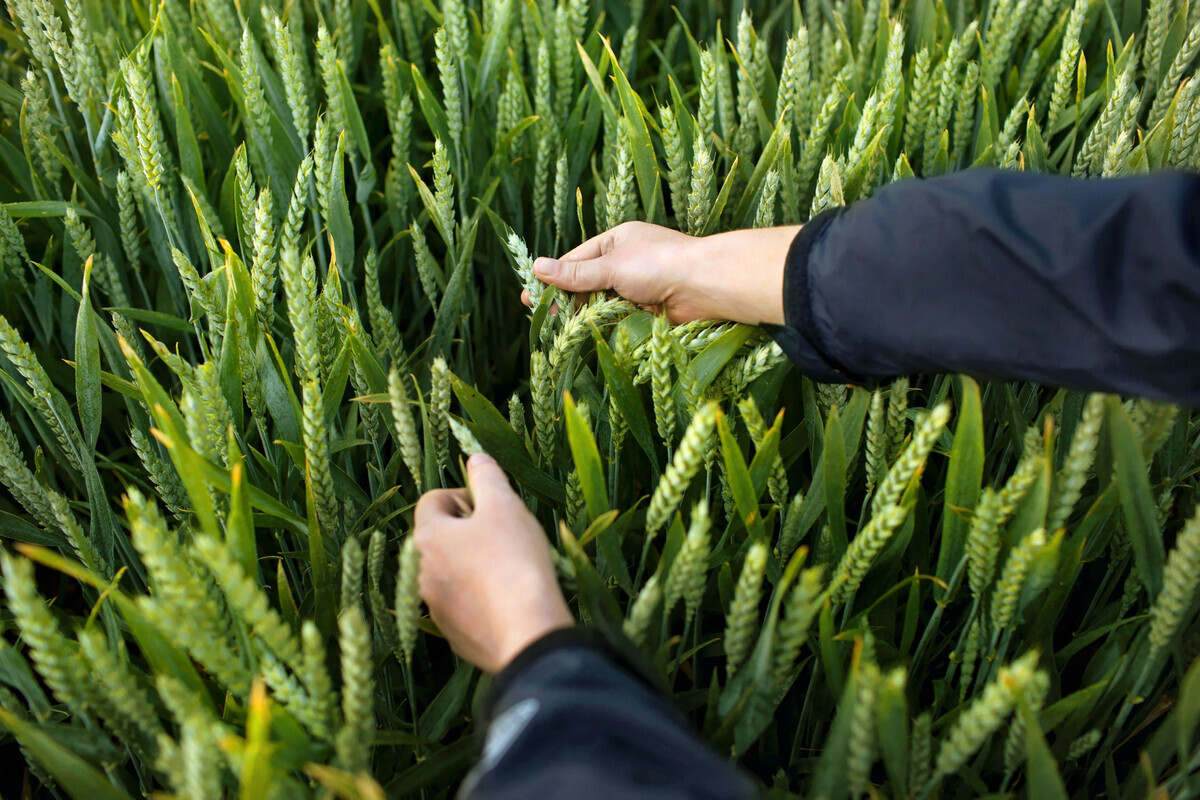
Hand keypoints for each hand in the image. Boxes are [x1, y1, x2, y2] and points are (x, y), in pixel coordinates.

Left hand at [413, 453, 572, 673]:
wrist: (527, 634)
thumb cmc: (514, 562)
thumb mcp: (504, 506)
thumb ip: (487, 477)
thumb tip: (475, 459)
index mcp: (426, 538)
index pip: (432, 500)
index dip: (464, 495)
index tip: (493, 507)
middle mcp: (419, 575)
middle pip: (441, 538)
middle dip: (471, 532)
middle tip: (506, 536)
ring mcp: (435, 608)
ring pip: (452, 573)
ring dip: (475, 565)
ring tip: (511, 569)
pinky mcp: (454, 636)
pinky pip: (464, 606)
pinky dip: (482, 598)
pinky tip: (510, 599)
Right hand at [524, 221, 799, 325]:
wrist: (704, 286)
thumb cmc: (658, 265)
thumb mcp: (610, 267)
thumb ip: (575, 274)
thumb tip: (536, 266)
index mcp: (618, 240)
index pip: (577, 259)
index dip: (554, 277)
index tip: (530, 295)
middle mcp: (627, 260)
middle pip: (588, 281)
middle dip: (567, 298)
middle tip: (542, 317)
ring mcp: (638, 284)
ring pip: (603, 300)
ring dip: (585, 312)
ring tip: (560, 328)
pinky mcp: (649, 307)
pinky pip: (620, 315)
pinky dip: (606, 322)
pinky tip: (589, 332)